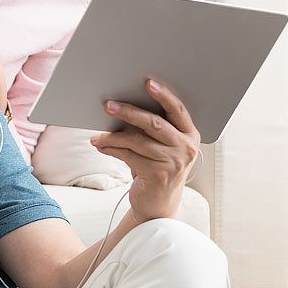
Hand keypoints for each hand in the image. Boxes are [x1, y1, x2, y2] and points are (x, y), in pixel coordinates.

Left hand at [88, 79, 200, 221]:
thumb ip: (153, 129)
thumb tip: (123, 107)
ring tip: (97, 136)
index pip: (177, 109)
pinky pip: (128, 155)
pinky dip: (111, 149)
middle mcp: (185, 147)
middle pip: (154, 122)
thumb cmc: (157, 168)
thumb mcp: (163, 147)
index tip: (148, 82)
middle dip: (128, 112)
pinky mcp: (157, 174)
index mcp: (190, 134)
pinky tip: (101, 146)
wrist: (158, 204)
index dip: (163, 95)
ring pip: (137, 140)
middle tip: (109, 105)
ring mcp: (173, 161)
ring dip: (112, 136)